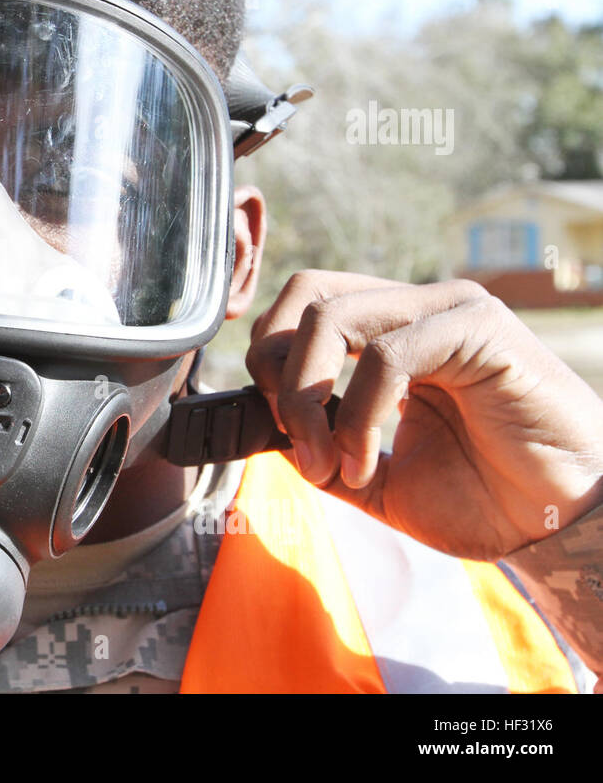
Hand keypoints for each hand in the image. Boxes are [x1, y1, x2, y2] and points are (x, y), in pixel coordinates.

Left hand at [246, 270, 602, 559]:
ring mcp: (449, 311)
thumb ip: (319, 444)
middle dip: (276, 372)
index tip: (280, 436)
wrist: (558, 527)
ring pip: (332, 317)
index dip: (269, 363)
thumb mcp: (373, 477)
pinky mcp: (480, 329)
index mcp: (390, 332)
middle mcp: (416, 309)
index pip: (302, 306)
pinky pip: (387, 355)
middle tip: (297, 443)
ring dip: (306, 399)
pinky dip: (357, 415)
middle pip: (307, 295)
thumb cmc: (482, 498)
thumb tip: (263, 427)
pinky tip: (365, 462)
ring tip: (329, 463)